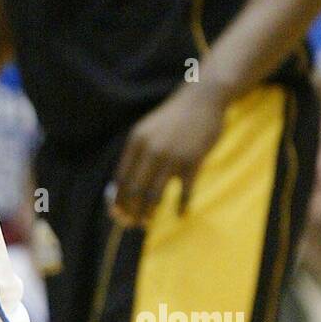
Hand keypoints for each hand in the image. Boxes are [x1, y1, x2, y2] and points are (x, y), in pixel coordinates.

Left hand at [109, 84, 227, 227]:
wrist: (203, 98)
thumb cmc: (172, 119)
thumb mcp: (147, 131)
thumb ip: (135, 156)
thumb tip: (122, 188)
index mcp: (136, 143)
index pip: (121, 179)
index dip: (118, 200)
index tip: (117, 214)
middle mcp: (151, 150)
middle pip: (135, 191)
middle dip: (131, 211)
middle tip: (132, 223)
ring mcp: (172, 156)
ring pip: (154, 195)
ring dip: (149, 213)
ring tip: (147, 222)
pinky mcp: (193, 160)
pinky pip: (185, 191)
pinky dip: (181, 206)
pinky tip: (180, 214)